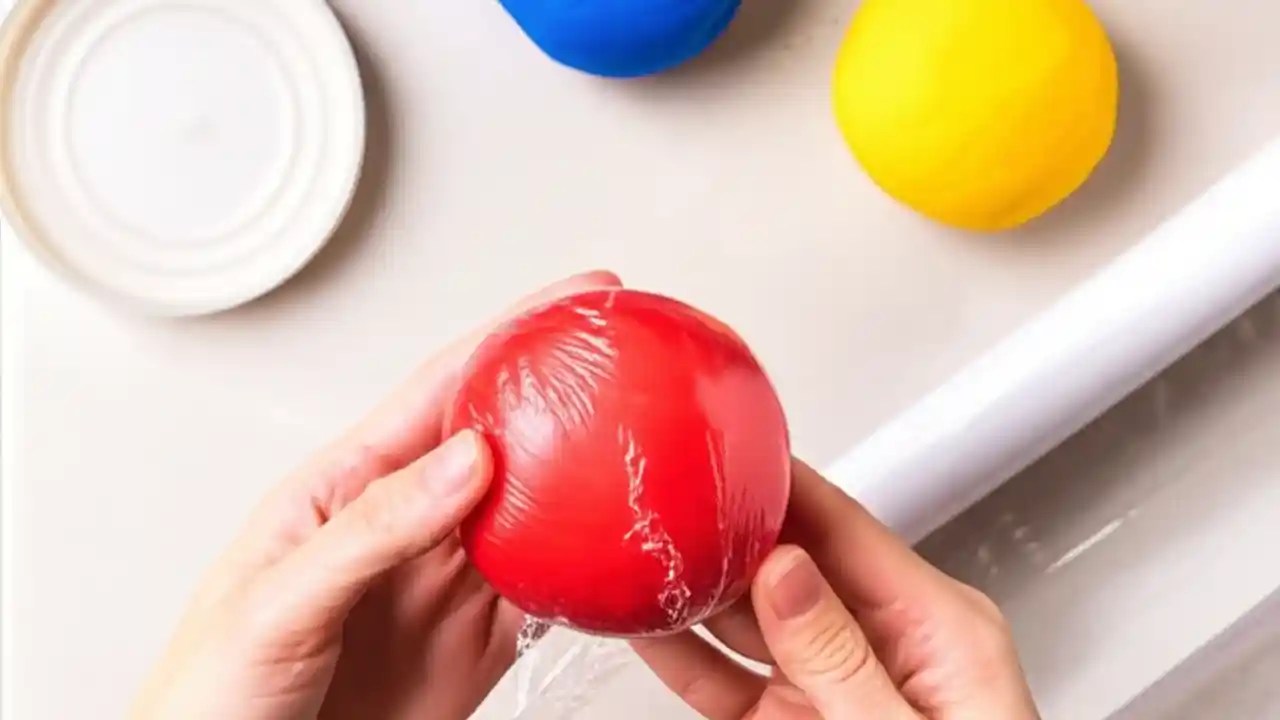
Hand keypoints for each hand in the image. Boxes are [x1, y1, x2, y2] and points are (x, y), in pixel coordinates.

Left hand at [132, 271, 622, 719]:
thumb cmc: (210, 695)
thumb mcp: (277, 598)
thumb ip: (372, 529)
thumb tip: (467, 460)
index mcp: (347, 490)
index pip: (438, 394)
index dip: (505, 338)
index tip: (567, 301)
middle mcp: (407, 528)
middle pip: (504, 444)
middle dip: (565, 396)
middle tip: (629, 360)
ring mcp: (444, 587)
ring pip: (535, 517)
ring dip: (587, 484)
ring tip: (642, 446)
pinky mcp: (475, 648)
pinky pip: (548, 600)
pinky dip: (590, 576)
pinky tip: (616, 553)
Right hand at [634, 460, 1038, 718]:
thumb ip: (843, 658)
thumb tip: (786, 570)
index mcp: (938, 628)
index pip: (843, 526)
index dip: (777, 481)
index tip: (721, 448)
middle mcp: (884, 644)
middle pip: (787, 561)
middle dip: (720, 528)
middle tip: (655, 496)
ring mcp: (834, 683)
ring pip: (748, 616)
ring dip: (691, 587)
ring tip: (634, 550)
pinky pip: (729, 678)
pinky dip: (684, 654)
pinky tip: (646, 627)